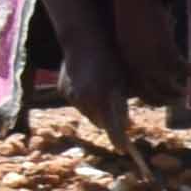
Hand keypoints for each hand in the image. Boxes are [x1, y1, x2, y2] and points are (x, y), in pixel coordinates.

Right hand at [44, 18, 141, 140]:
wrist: (84, 41)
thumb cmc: (112, 59)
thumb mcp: (123, 82)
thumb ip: (122, 105)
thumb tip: (128, 126)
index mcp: (103, 98)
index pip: (112, 127)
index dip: (118, 140)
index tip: (124, 150)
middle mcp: (84, 99)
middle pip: (100, 122)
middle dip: (112, 125)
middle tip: (125, 126)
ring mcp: (71, 95)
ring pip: (89, 114)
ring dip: (99, 114)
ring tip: (109, 107)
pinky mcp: (62, 90)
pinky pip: (78, 104)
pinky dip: (88, 104)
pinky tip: (95, 94)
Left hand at [108, 2, 182, 115]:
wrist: (134, 3)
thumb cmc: (128, 18)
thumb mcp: (126, 41)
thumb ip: (134, 56)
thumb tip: (143, 66)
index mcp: (127, 62)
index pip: (138, 89)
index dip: (149, 99)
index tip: (159, 102)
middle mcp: (139, 65)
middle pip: (153, 91)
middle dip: (165, 99)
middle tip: (175, 101)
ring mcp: (153, 58)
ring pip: (168, 83)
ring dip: (178, 90)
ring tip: (185, 92)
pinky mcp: (166, 50)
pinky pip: (178, 67)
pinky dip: (186, 71)